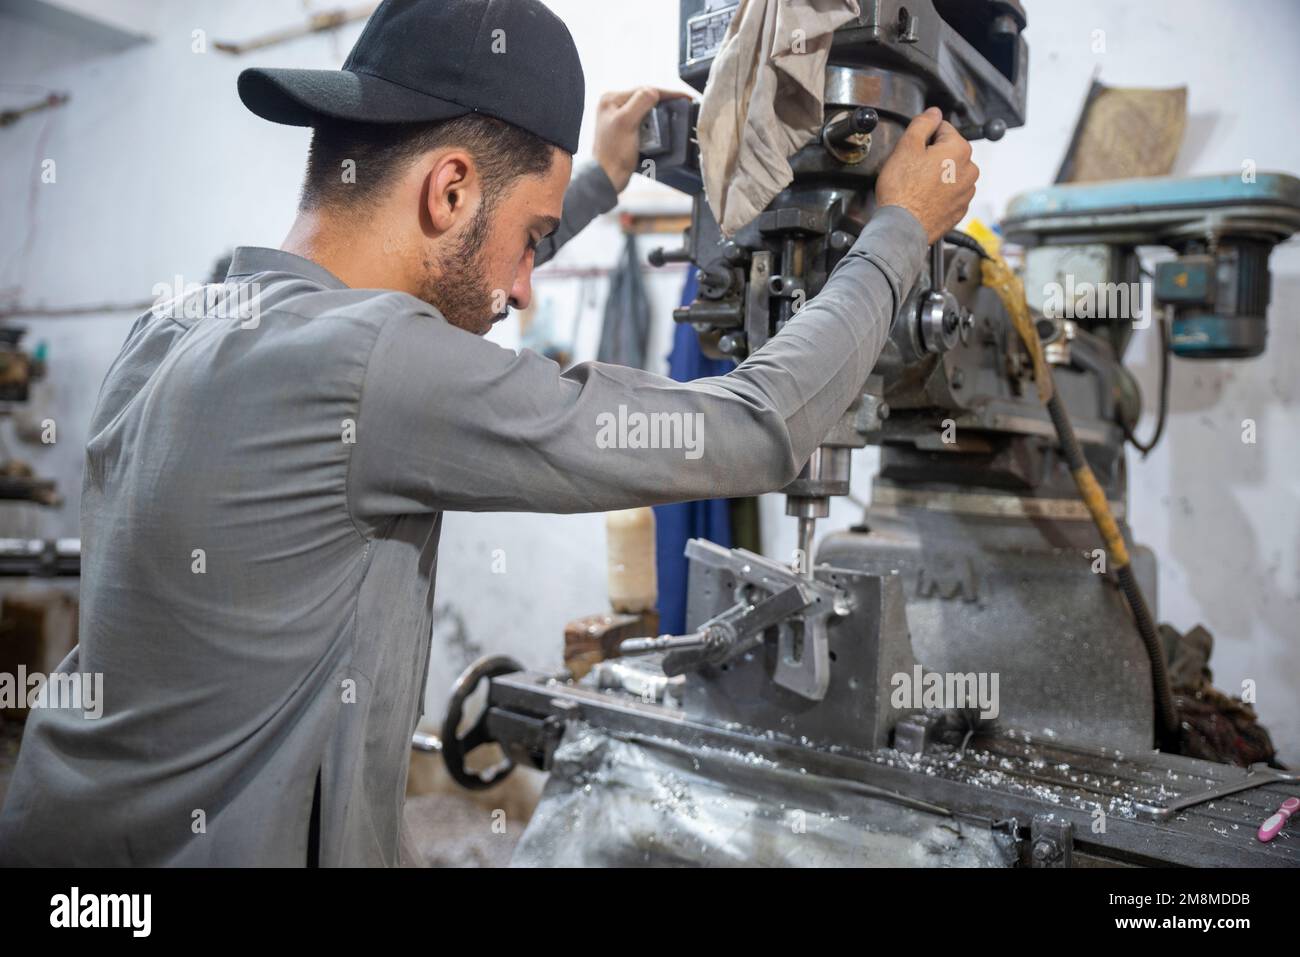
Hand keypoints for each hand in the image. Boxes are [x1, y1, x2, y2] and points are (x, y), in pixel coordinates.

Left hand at [593, 87, 688, 192]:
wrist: (608, 177)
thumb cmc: (613, 154)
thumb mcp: (626, 123)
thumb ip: (640, 103)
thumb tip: (655, 91)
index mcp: (611, 99)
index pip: (644, 90)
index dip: (666, 93)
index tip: (684, 97)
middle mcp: (613, 105)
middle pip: (645, 98)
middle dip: (664, 102)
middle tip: (682, 105)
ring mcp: (618, 117)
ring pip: (646, 109)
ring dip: (659, 113)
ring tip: (674, 114)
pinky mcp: (624, 129)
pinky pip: (644, 120)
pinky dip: (654, 123)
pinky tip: (661, 127)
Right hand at [875, 107, 979, 243]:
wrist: (902, 227)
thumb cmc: (903, 191)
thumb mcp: (906, 147)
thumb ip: (922, 123)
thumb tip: (933, 113)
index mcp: (959, 150)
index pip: (943, 128)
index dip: (924, 136)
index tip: (913, 149)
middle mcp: (969, 170)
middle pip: (949, 152)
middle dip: (932, 156)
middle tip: (911, 169)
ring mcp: (966, 192)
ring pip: (951, 173)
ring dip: (937, 175)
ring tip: (917, 185)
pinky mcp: (959, 210)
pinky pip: (950, 193)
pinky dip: (939, 193)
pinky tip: (923, 198)